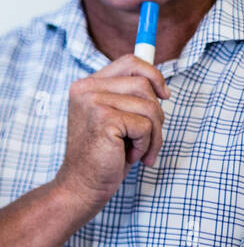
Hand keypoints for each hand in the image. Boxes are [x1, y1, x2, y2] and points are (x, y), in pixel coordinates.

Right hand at [52, 53, 167, 215]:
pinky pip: (145, 125)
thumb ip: (128, 98)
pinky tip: (129, 155)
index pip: (130, 62)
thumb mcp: (115, 119)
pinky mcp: (104, 119)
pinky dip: (145, 145)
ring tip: (137, 150)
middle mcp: (86, 89)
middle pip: (144, 84)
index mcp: (86, 85)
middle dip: (156, 115)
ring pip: (149, 106)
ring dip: (153, 134)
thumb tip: (161, 86)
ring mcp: (93, 101)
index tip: (164, 95)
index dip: (153, 74)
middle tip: (146, 138)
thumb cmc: (102, 155)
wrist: (82, 184)